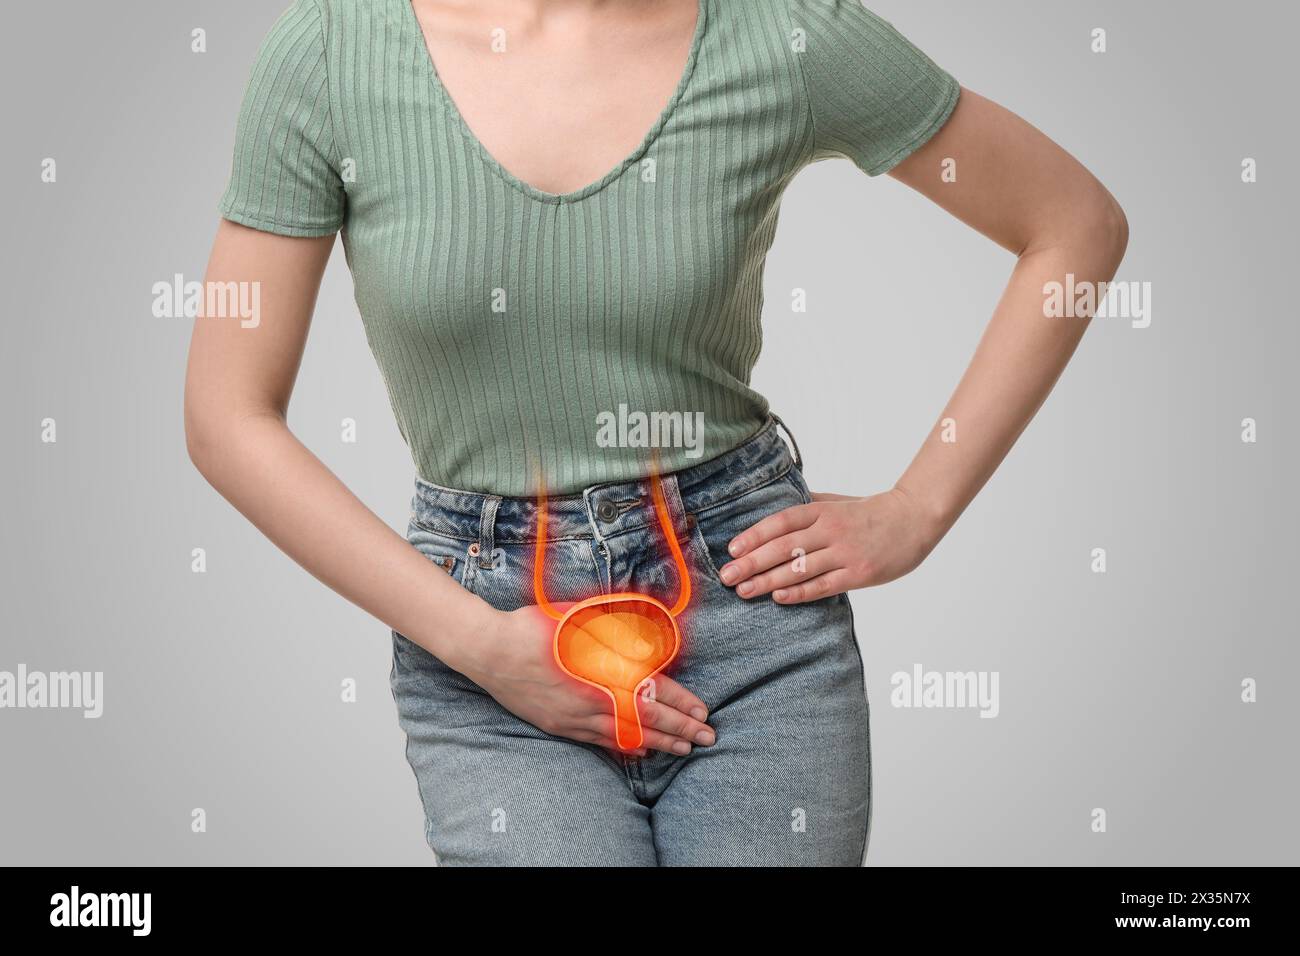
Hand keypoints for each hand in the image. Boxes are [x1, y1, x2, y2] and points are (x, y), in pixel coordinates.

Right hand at [454, 604, 715, 756]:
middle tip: (706, 738)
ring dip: (657, 743)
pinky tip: (640, 751)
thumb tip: (644, 634)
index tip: (702, 710)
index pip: (651, 692)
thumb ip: (613, 628)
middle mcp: (590, 701)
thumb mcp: (578, 618)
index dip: (679, 702)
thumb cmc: (533, 627)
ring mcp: (573, 717)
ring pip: (625, 736)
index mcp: (600, 672)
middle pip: (644, 720)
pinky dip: (624, 747)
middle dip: (679, 729)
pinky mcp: (558, 725)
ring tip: (683, 749)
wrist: (488, 649)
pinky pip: (598, 741)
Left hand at [718, 487, 943, 604]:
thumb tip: (778, 505)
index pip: (781, 522)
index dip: (754, 535)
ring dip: (768, 581)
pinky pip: (823, 585)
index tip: (733, 549)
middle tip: (727, 576)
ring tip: (744, 590)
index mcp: (823, 510)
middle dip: (752, 563)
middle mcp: (830, 530)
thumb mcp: (839, 500)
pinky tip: (778, 597)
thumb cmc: (872, 511)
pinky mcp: (859, 573)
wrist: (915, 519)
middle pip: (783, 547)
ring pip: (799, 569)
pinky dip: (799, 592)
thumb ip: (809, 505)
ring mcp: (845, 552)